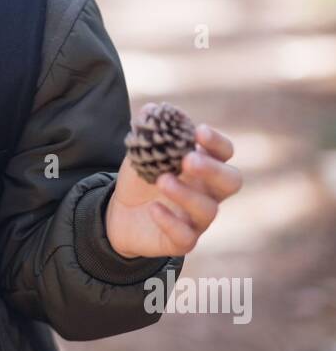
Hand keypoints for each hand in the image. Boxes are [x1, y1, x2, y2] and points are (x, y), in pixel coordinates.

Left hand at [105, 124, 241, 258]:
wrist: (120, 212)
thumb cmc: (142, 178)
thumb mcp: (140, 152)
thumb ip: (148, 132)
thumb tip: (152, 109)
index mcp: (205, 166)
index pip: (225, 153)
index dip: (217, 143)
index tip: (198, 132)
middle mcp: (209, 192)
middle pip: (231, 182)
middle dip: (213, 169)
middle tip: (188, 160)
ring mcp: (198, 219)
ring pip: (208, 210)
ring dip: (186, 194)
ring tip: (161, 181)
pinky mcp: (182, 241)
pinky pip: (187, 237)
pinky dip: (171, 222)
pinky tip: (153, 209)